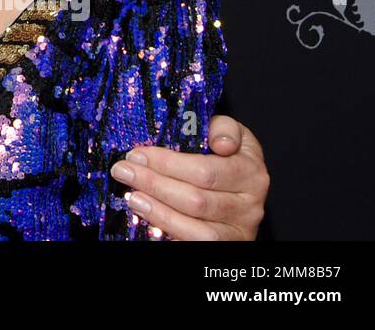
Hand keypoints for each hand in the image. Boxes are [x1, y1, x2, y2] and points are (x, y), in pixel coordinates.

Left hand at [109, 115, 268, 239]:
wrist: (242, 183)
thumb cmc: (227, 152)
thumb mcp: (228, 132)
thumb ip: (222, 128)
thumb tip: (221, 143)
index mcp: (250, 172)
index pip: (205, 171)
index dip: (168, 164)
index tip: (137, 154)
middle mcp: (249, 206)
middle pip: (197, 201)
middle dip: (154, 184)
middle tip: (124, 171)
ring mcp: (238, 231)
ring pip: (198, 230)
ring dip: (160, 213)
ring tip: (132, 197)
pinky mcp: (226, 246)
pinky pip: (195, 244)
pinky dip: (170, 231)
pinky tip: (148, 216)